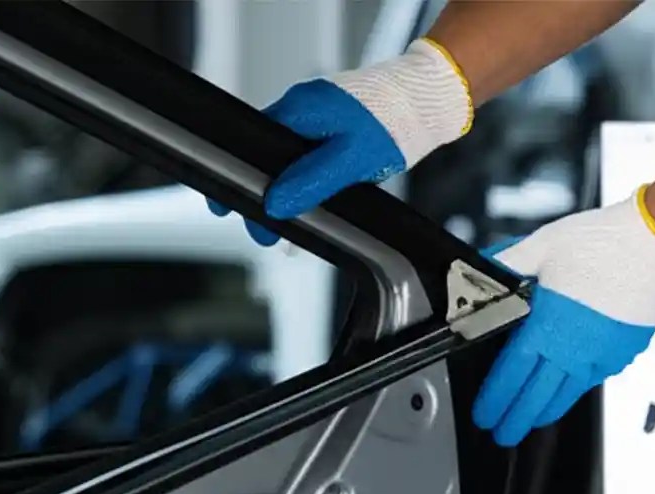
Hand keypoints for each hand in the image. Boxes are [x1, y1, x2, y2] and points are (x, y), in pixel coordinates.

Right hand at [208, 38, 471, 245]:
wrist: (427, 100)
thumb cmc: (394, 122)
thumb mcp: (349, 160)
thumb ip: (310, 182)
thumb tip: (275, 203)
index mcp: (298, 111)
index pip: (252, 148)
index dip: (240, 181)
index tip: (227, 207)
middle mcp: (302, 108)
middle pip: (268, 156)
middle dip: (264, 194)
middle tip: (267, 232)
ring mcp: (318, 114)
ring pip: (288, 157)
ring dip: (287, 187)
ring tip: (290, 222)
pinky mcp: (334, 122)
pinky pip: (308, 153)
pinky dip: (305, 176)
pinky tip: (313, 198)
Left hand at [472, 186, 654, 445]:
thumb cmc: (602, 242)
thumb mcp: (541, 247)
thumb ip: (506, 265)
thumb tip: (481, 275)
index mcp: (547, 327)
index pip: (511, 375)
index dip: (495, 400)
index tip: (485, 414)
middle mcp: (574, 350)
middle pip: (537, 397)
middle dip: (516, 420)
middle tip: (502, 433)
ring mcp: (602, 355)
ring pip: (568, 394)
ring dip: (546, 411)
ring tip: (532, 421)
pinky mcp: (624, 352)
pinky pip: (594, 378)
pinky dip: (576, 388)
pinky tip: (569, 388)